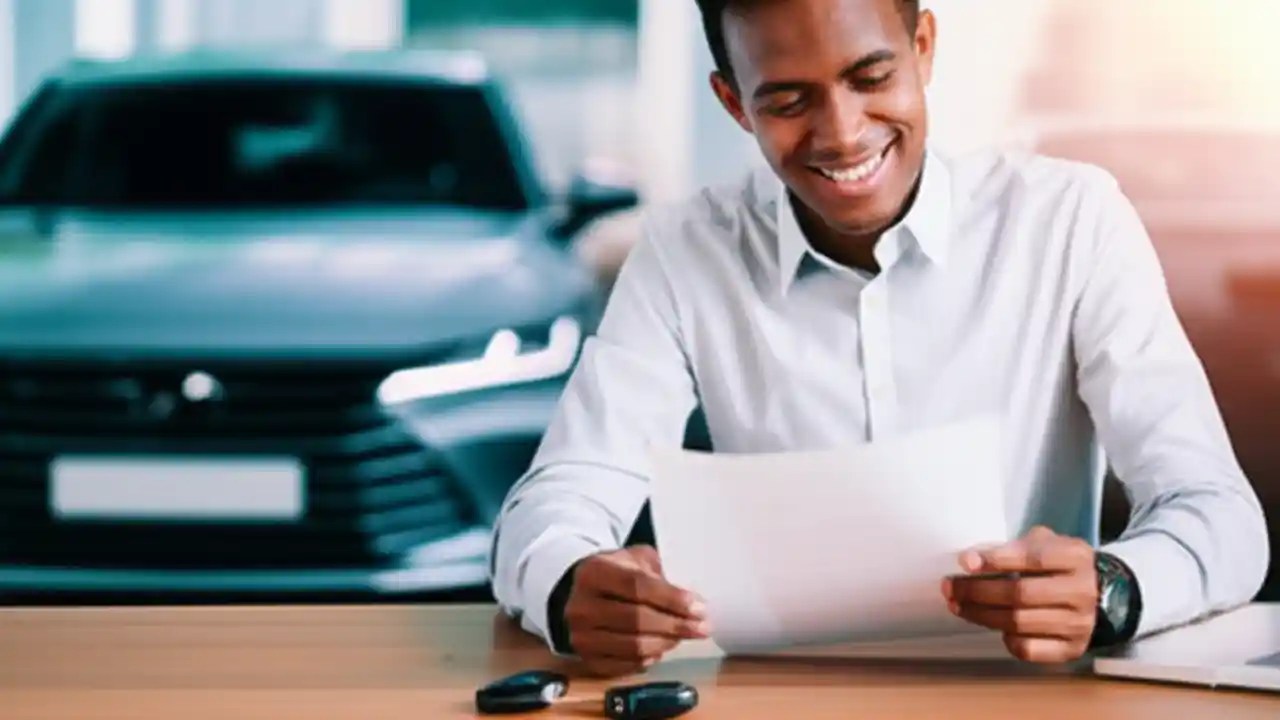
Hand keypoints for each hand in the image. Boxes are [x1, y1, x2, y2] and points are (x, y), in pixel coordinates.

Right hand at [563, 545, 710, 676]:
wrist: (583, 595)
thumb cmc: (617, 574)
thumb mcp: (636, 559)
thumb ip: (660, 574)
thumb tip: (691, 603)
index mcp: (593, 572)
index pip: (636, 586)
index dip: (670, 598)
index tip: (699, 606)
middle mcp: (581, 606)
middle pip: (636, 619)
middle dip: (675, 624)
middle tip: (702, 627)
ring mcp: (581, 636)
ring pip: (633, 646)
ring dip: (666, 642)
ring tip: (683, 636)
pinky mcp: (586, 660)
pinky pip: (626, 666)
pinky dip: (649, 659)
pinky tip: (661, 648)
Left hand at [942, 526, 1098, 662]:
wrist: (1095, 595)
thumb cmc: (1056, 564)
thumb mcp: (1040, 543)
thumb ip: (1008, 548)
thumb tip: (970, 561)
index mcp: (1075, 557)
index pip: (1034, 558)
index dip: (997, 560)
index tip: (964, 562)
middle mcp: (1082, 592)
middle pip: (1020, 594)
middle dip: (977, 591)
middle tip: (949, 588)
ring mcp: (1079, 624)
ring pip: (1018, 623)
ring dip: (980, 614)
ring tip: (958, 606)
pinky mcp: (1071, 650)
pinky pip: (1028, 648)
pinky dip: (1006, 639)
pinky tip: (995, 626)